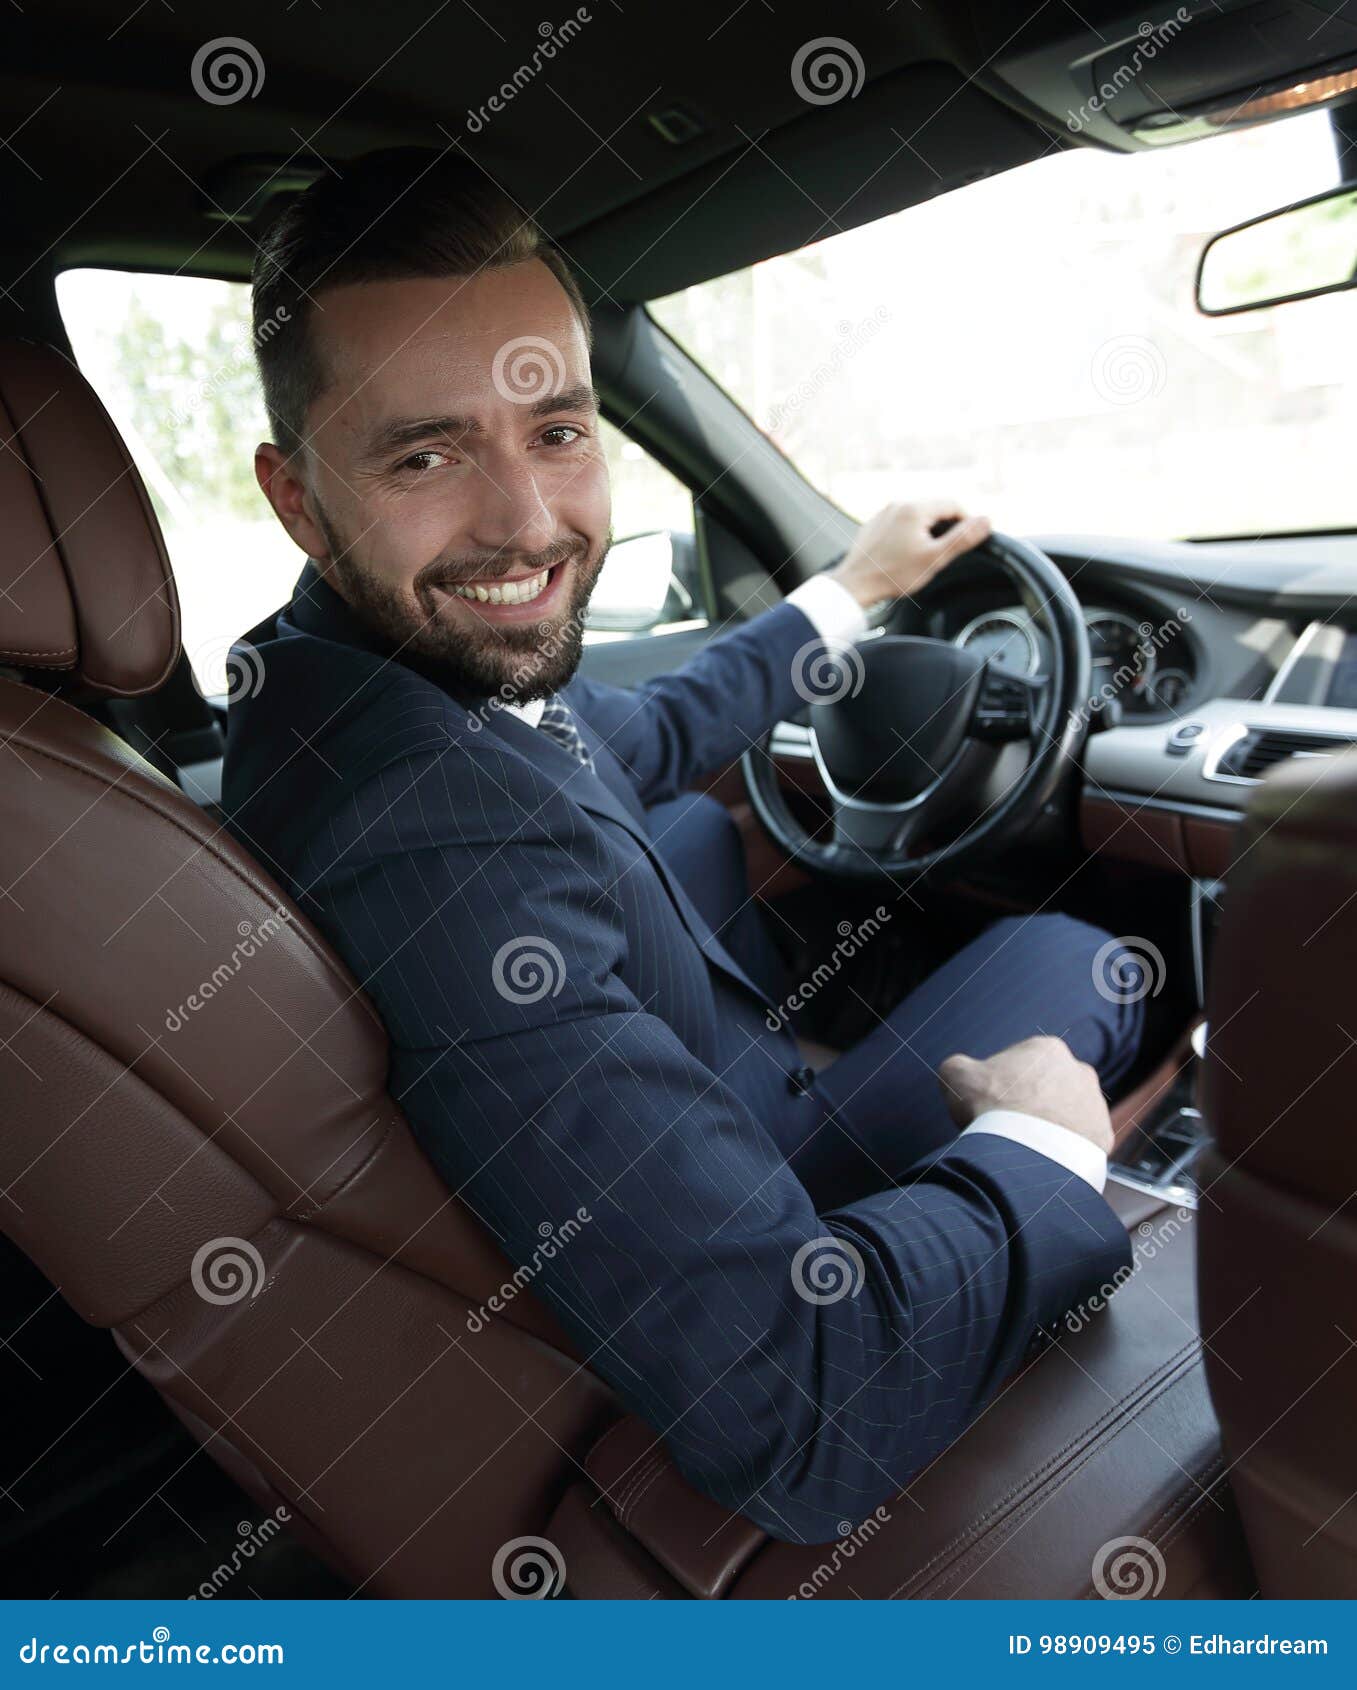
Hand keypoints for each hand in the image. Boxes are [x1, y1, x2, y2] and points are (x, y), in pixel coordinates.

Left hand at [828, 500, 991, 609]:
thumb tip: (986, 521)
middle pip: (935, 509)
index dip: (966, 522)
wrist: (855, 584)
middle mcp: (898, 504)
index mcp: (915, 509)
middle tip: (944, 552)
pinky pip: (900, 522)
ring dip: (927, 530)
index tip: (966, 541)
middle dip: (945, 527)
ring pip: (917, 515)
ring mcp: (884, 512)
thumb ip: (962, 538)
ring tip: (923, 555)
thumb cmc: (893, 574)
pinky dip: (909, 533)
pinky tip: (904, 553)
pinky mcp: (875, 523)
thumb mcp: (935, 558)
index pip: (953, 505)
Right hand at [937, 1035, 1113, 1155]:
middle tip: (1010, 1126)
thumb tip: (960, 1072)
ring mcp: (1096, 1105)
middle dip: (1033, 1104)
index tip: (992, 1103)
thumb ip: (959, 1066)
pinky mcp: (1103, 1137)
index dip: (1003, 1084)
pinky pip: (1082, 1143)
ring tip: (1028, 1147)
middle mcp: (1080, 1072)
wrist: (1021, 1153)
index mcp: (1048, 1049)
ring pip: (1070, 1115)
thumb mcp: (956, 1075)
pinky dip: (1065, 1150)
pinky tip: (1045, 1160)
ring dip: (1053, 1126)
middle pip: (1051, 1088)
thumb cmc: (988, 1107)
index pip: (1023, 1064)